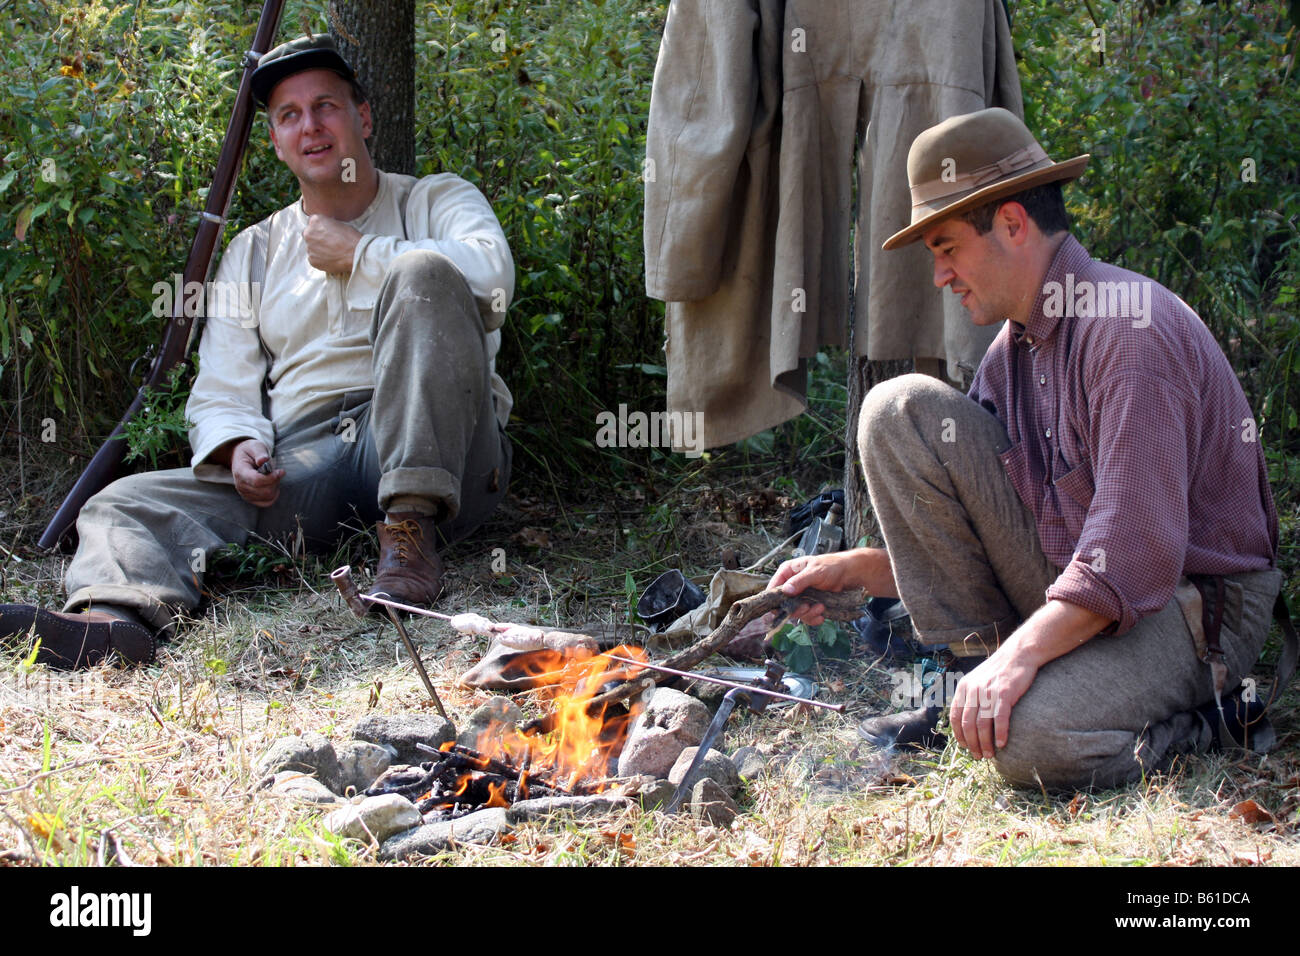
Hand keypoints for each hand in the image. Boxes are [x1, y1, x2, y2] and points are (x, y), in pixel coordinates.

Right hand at [230, 439, 284, 507]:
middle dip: (275, 481)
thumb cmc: (250, 451)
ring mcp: (244, 493)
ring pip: (267, 497)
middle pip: (264, 491)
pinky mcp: (250, 498)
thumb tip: (263, 460)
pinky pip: (266, 503)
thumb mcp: (255, 446)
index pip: (257, 481)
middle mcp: (240, 485)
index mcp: (240, 472)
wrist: (241, 458)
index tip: (281, 471)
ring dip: (275, 487)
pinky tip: (273, 486)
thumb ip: (260, 453)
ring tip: (273, 477)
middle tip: (276, 472)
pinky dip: (273, 496)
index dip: (272, 478)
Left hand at [302, 215, 361, 274]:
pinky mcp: (312, 260)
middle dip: (316, 238)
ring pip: (311, 247)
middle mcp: (308, 233)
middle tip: (328, 243)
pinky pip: (313, 258)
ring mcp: (309, 247)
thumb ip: (327, 225)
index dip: (320, 228)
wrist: (355, 255)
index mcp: (315, 220)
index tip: (326, 233)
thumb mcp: (339, 224)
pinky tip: (330, 258)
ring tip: (331, 252)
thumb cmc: (351, 238)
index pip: (312, 222)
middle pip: (308, 234)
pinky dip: (320, 259)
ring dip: (318, 249)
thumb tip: (324, 229)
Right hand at [768, 550, 875, 625]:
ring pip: (796, 612)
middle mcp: (791, 585)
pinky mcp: (809, 604)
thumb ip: (800, 581)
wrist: (848, 574)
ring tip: (820, 607)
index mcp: (788, 572)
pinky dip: (814, 617)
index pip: (773, 588)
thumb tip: (785, 590)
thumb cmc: (831, 566)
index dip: (775, 600)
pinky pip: (806, 616)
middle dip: (796, 608)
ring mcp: (800, 596)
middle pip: (784, 604)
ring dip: (808, 613)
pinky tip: (822, 613)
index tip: (782, 608)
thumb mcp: (815, 571)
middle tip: (807, 607)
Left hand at [947, 600, 1111, 758]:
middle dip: (972, 743)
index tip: (965, 746)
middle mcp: (973, 690)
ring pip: (982, 724)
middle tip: (978, 756)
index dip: (959, 734)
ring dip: (985, 743)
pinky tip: (1002, 744)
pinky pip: (999, 718)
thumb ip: (971, 696)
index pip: (955, 716)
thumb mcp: (978, 680)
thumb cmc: (999, 670)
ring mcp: (988, 692)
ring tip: (989, 754)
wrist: (1018, 654)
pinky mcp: (1005, 693)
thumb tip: (968, 719)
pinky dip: (1000, 734)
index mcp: (964, 688)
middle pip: (968, 724)